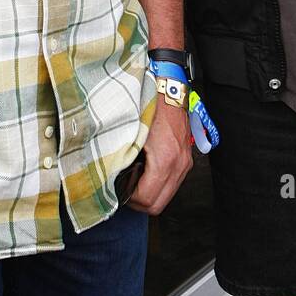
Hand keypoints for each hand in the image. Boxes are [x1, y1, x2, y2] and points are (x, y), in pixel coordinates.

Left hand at [128, 98, 193, 215]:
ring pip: (167, 196)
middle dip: (139, 202)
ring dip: (149, 194)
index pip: (147, 199)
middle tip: (125, 191)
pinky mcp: (186, 160)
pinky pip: (172, 184)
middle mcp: (179, 164)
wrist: (169, 91)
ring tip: (134, 181)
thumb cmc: (149, 106)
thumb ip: (121, 158)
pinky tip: (146, 173)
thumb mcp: (130, 133)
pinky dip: (158, 185)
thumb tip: (109, 177)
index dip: (129, 199)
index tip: (119, 190)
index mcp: (165, 160)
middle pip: (158, 204)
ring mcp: (185, 163)